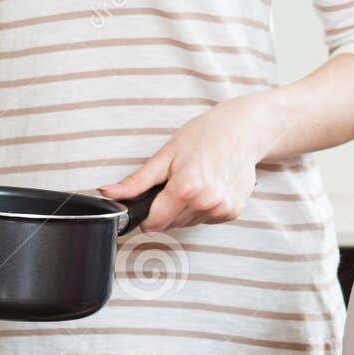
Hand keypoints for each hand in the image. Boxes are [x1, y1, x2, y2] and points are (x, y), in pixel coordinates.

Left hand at [99, 92, 277, 231]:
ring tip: (196, 180)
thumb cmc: (206, 135)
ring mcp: (221, 209)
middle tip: (178, 180)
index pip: (154, 223)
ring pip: (188, 223)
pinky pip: (206, 219)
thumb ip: (137, 181)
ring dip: (186, 208)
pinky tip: (210, 186)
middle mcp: (206, 203)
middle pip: (171, 224)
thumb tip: (109, 194)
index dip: (147, 213)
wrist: (244, 130)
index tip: (151, 199)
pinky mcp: (233, 212)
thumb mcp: (166, 154)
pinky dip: (203, 207)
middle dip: (167, 208)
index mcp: (185, 189)